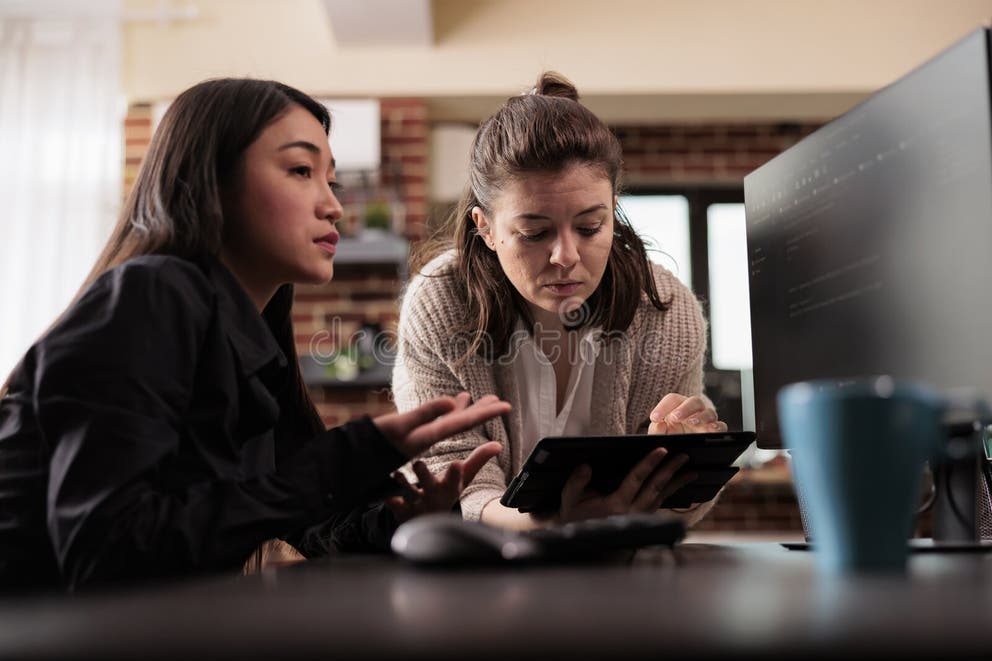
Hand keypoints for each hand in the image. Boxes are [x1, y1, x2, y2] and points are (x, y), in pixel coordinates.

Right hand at [374, 392, 510, 458]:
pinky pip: (434, 423)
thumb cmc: (373, 443)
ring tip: (474, 396)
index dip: (485, 413)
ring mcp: (420, 437)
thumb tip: (450, 402)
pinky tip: (449, 407)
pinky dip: (443, 413)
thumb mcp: (398, 428)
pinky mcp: (411, 437)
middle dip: (479, 410)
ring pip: (448, 421)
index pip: (464, 422)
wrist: (354, 461)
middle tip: (500, 400)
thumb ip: (423, 415)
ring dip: (462, 409)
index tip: (505, 406)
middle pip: (460, 421)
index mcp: (429, 435)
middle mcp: (428, 436)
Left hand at [385, 441, 501, 522]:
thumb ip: (478, 460)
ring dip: (402, 483)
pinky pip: (391, 503)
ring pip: (408, 492)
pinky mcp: (400, 509)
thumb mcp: (462, 480)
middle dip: (424, 476)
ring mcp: (417, 504)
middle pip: (429, 485)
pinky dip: (387, 497)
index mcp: (450, 487)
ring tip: (397, 473)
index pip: (455, 480)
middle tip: (419, 463)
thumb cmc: (446, 491)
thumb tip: (498, 445)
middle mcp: (434, 495)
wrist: (427, 520)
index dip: (455, 474)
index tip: (456, 464)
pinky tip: (381, 490)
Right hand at [556, 447, 697, 522]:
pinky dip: (671, 493)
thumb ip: (576, 483)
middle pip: (656, 487)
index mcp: (616, 505)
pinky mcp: (642, 520)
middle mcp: (632, 512)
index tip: (661, 450)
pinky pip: (660, 504)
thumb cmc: (574, 517)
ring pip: (662, 497)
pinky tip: (679, 484)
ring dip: (677, 483)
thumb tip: (585, 466)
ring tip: (691, 470)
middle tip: (684, 456)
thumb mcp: (569, 500)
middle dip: (671, 470)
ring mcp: (640, 517)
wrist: (581, 542)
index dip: (649, 463)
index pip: (636, 479)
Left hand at [648, 393, 727, 434]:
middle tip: (675, 417)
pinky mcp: (715, 432)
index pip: (673, 399)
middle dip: (684, 408)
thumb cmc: (671, 438)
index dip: (663, 407)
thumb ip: (655, 430)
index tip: (654, 418)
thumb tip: (658, 423)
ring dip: (700, 416)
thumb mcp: (660, 435)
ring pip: (708, 412)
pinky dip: (717, 426)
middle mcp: (694, 411)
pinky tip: (711, 428)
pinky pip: (721, 426)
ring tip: (692, 422)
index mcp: (678, 407)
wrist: (684, 452)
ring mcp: (706, 420)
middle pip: (693, 401)